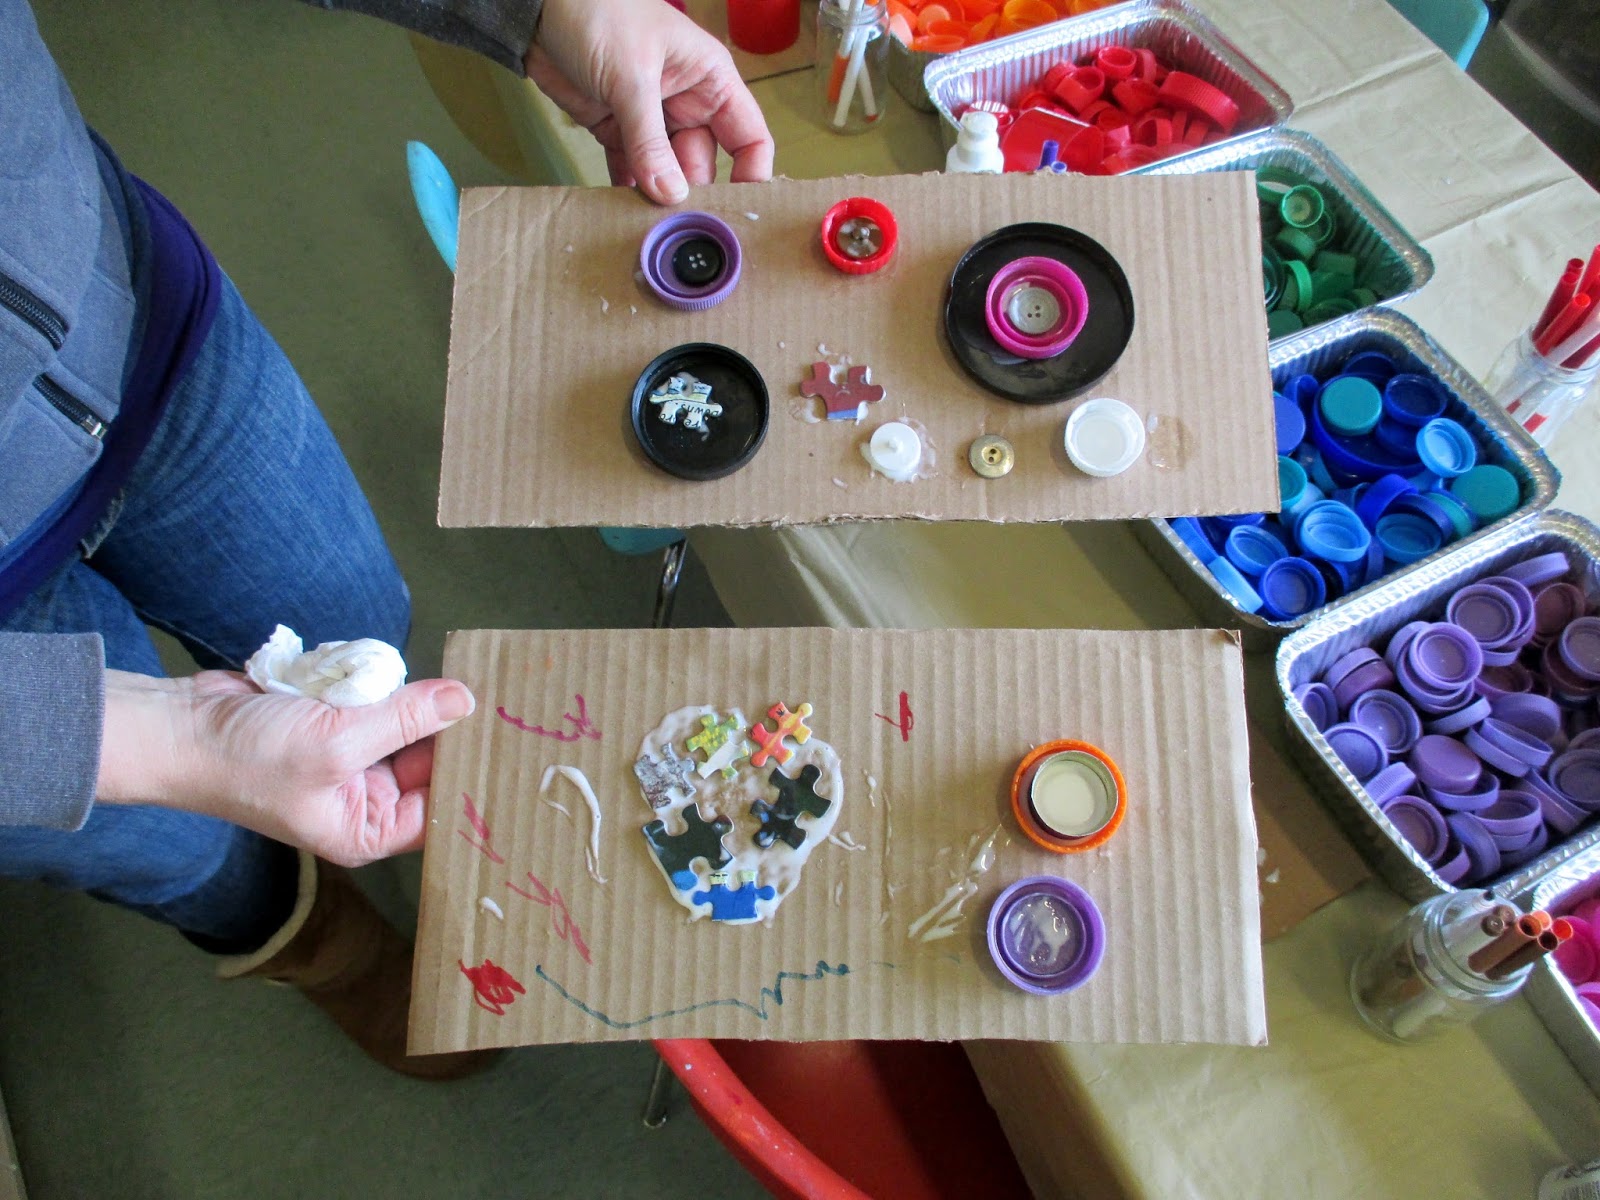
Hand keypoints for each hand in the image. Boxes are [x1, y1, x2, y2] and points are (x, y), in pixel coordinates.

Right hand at [97, 670, 475, 867]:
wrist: (180, 728)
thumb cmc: (251, 758)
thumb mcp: (337, 741)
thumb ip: (404, 718)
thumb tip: (465, 700)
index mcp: (367, 828)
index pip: (440, 806)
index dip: (468, 772)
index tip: (503, 736)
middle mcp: (363, 801)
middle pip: (426, 761)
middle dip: (441, 727)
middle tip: (488, 689)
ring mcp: (347, 760)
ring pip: (401, 724)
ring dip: (403, 698)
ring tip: (439, 672)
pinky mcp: (332, 724)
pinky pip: (371, 702)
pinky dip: (372, 684)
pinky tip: (377, 667)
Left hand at [526, 0, 774, 203]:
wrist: (540, 6)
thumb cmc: (598, 14)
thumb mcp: (631, 77)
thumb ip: (650, 141)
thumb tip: (672, 194)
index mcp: (710, 80)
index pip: (750, 136)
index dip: (752, 173)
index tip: (738, 207)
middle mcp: (688, 103)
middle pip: (705, 164)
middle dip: (693, 193)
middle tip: (680, 223)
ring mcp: (652, 120)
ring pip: (667, 172)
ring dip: (657, 196)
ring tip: (650, 222)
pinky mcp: (618, 130)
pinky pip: (631, 170)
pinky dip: (627, 189)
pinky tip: (622, 209)